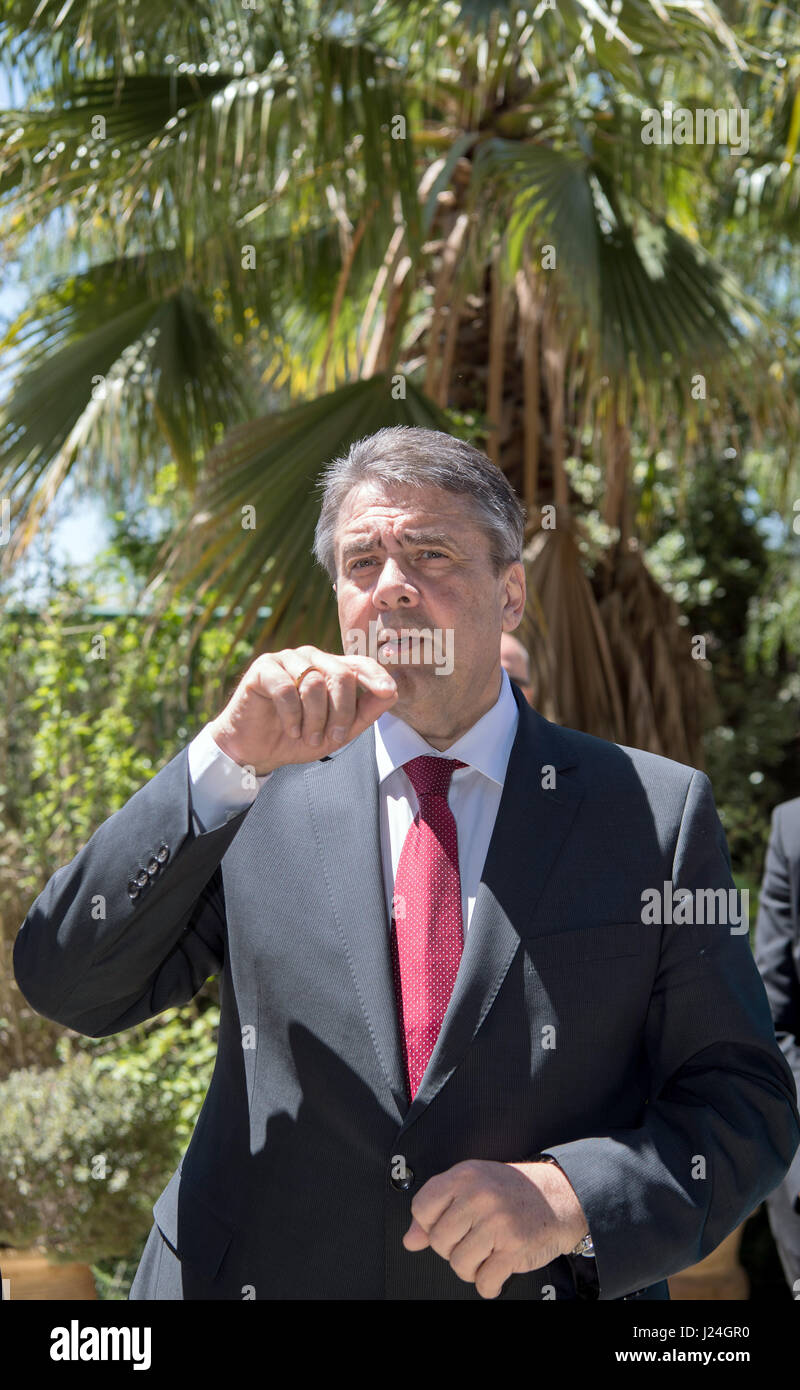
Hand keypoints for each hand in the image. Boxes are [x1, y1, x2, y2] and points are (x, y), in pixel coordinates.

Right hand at [207, 645, 398, 774]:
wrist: (255, 750)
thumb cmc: (297, 738)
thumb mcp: (336, 733)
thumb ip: (363, 713)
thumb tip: (392, 694)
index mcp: (331, 669)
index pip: (360, 664)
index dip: (376, 676)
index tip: (388, 691)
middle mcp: (311, 659)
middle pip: (340, 674)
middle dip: (341, 712)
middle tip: (333, 738)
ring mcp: (287, 660)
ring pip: (314, 682)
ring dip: (314, 718)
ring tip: (307, 736)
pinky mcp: (263, 668)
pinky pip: (286, 688)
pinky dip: (292, 715)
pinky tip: (290, 728)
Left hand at [402, 1158, 588, 1298]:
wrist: (560, 1197)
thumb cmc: (514, 1192)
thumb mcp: (474, 1186)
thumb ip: (440, 1208)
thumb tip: (411, 1239)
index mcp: (465, 1176)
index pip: (422, 1208)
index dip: (429, 1225)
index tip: (446, 1227)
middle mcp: (479, 1196)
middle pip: (438, 1242)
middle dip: (452, 1250)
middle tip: (472, 1242)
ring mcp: (497, 1222)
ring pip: (459, 1264)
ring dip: (471, 1268)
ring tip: (486, 1255)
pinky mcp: (514, 1248)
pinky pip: (484, 1281)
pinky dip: (489, 1284)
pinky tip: (497, 1269)